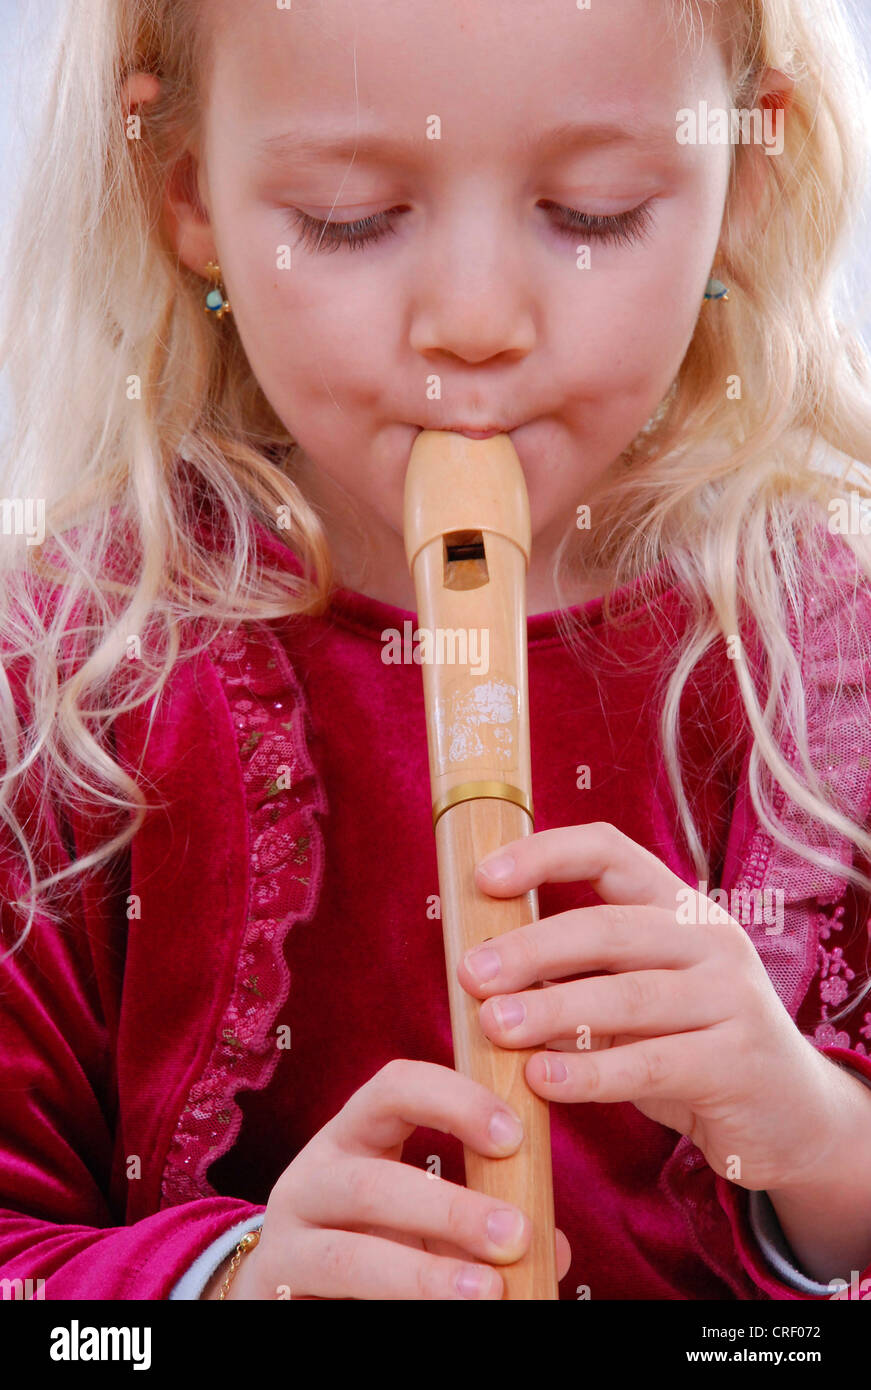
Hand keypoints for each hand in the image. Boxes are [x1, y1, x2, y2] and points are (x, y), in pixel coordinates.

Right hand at [210, 1058, 570, 1298]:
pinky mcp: (278, 1293)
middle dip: (450, 1210)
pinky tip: (437, 1320)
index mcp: (355, 1135)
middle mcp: (312, 1177)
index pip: (395, 1087)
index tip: (515, 1137)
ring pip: (349, 1255)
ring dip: (423, 1276)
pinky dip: (394, 1307)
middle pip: (373, 1182)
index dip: (455, 1101)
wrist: (291, 1289)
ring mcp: (287, 1240)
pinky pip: (334, 1299)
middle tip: (518, 1234)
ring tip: (489, 1292)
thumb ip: (482, 1220)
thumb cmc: (376, 1239)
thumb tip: (553, 1247)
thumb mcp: (427, 1219)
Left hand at [461, 821, 845, 1193]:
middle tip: (471, 973)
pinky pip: (650, 1064)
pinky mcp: (737, 1063)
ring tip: (493, 1026)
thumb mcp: (635, 999)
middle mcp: (710, 940)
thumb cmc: (690, 1044)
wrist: (792, 1114)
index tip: (483, 879)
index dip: (544, 855)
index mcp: (679, 907)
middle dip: (532, 948)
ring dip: (552, 1010)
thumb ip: (575, 978)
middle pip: (609, 928)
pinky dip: (589, 1072)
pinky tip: (541, 1079)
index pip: (609, 852)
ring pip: (628, 996)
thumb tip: (480, 970)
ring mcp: (731, 999)